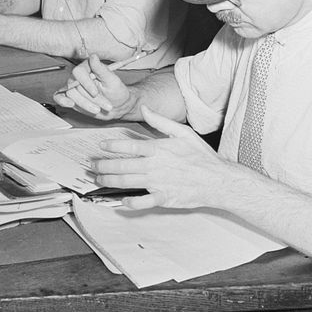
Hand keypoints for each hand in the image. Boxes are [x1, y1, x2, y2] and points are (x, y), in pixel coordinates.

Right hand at [53, 54, 131, 117]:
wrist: (117, 106)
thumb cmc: (117, 92)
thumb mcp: (112, 80)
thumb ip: (101, 69)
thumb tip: (93, 56)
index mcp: (88, 67)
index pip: (79, 72)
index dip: (86, 83)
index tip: (95, 93)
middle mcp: (79, 76)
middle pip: (75, 86)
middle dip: (91, 99)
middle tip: (105, 105)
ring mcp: (74, 87)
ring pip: (71, 95)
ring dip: (85, 104)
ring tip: (98, 109)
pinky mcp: (71, 97)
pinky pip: (60, 97)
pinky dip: (62, 101)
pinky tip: (70, 104)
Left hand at [92, 106, 228, 209]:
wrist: (218, 181)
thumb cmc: (201, 156)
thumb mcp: (183, 133)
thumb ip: (161, 121)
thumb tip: (146, 108)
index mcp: (159, 149)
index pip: (130, 146)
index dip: (112, 146)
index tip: (101, 146)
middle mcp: (156, 166)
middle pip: (123, 165)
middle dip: (104, 166)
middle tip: (92, 166)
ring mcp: (159, 183)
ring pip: (127, 182)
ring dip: (110, 181)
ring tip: (99, 179)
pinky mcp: (164, 198)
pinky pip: (143, 202)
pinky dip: (130, 203)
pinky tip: (121, 201)